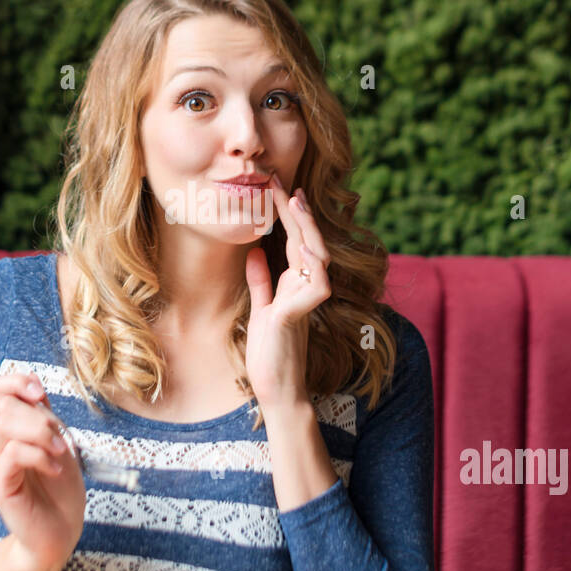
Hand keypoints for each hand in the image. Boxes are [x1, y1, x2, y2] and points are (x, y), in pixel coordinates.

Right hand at [0, 372, 85, 570]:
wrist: (60, 531)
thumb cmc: (61, 488)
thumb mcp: (59, 443)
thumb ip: (45, 417)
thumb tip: (35, 386)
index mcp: (14, 428)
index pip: (0, 388)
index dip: (18, 381)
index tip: (41, 395)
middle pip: (7, 405)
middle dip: (40, 416)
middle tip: (61, 441)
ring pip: (5, 424)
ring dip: (41, 432)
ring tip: (60, 452)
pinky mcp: (0, 484)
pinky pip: (12, 454)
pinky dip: (38, 456)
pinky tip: (54, 468)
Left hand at [243, 174, 331, 408]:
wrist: (276, 389)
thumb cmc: (270, 354)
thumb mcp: (261, 308)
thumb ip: (262, 281)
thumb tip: (255, 251)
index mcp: (296, 284)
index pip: (296, 240)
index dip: (289, 214)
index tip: (279, 187)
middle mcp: (307, 288)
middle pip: (307, 240)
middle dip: (297, 211)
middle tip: (283, 181)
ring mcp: (307, 300)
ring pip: (316, 255)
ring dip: (306, 229)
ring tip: (293, 203)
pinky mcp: (299, 314)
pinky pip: (314, 284)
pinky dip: (310, 264)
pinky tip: (299, 245)